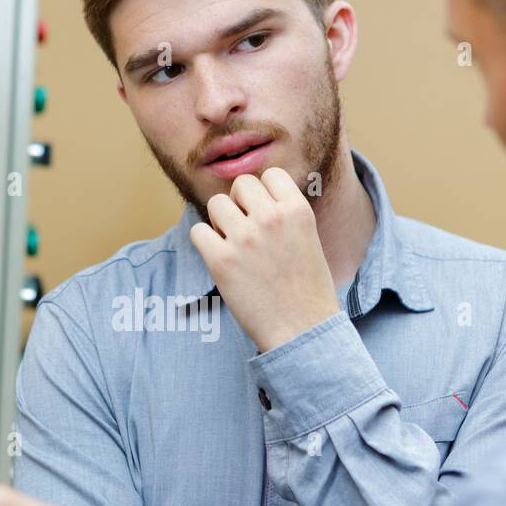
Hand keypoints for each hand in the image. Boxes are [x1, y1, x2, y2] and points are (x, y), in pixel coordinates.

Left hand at [190, 168, 340, 352]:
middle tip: (246, 232)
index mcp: (297, 210)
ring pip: (216, 204)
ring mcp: (245, 239)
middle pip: (240, 185)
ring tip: (234, 247)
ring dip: (220, 222)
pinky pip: (197, 231)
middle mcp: (271, 218)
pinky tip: (220, 259)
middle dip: (239, 204)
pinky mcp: (221, 261)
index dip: (263, 193)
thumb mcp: (307, 238)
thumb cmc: (306, 289)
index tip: (264, 215)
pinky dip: (204, 243)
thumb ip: (283, 214)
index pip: (270, 175)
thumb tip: (250, 198)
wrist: (302, 330)